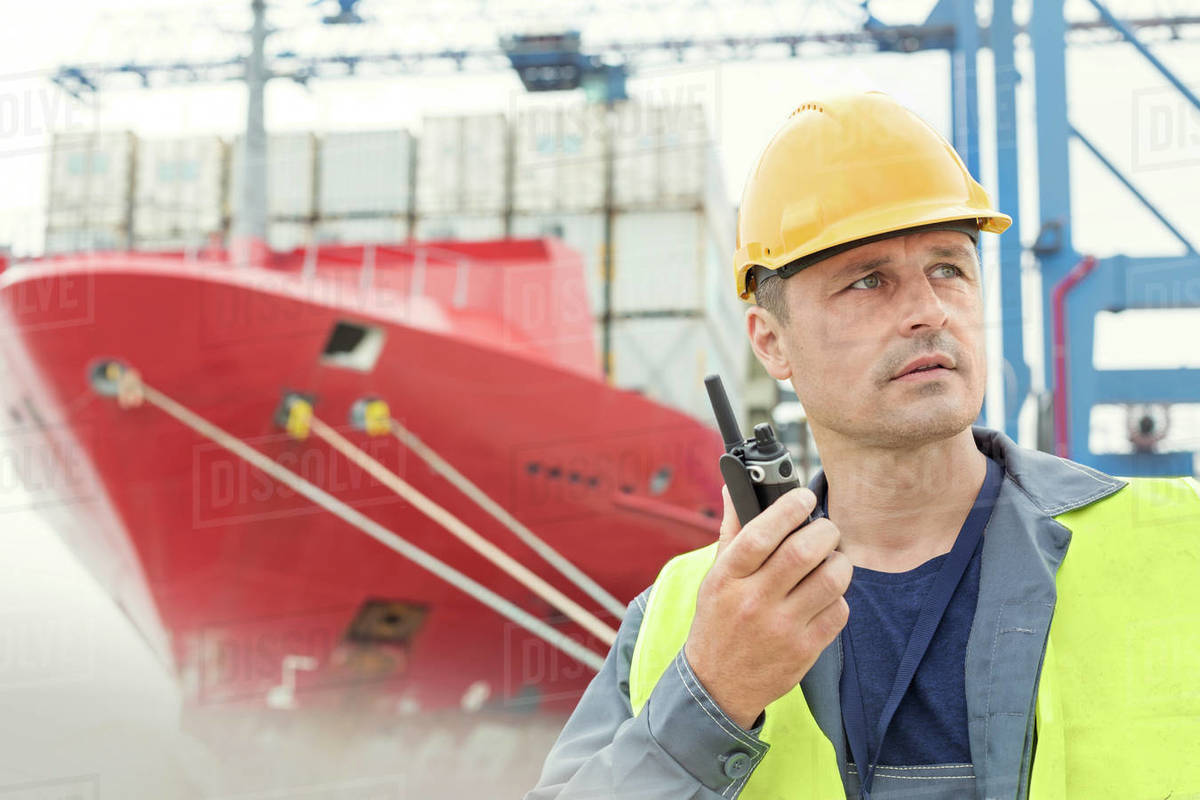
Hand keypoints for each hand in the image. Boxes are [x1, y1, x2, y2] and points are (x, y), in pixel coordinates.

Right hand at [683, 485, 851, 728]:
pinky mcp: (805, 650)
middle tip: (824, 530)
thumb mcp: (715, 577)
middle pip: (803, 552)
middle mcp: (753, 602)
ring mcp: (781, 628)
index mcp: (727, 578)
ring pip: (830, 579)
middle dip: (824, 531)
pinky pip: (839, 610)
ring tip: (831, 560)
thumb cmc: (719, 622)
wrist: (718, 686)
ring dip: (839, 562)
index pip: (761, 533)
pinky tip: (826, 595)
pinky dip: (839, 596)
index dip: (789, 508)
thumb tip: (734, 490)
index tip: (804, 497)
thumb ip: (732, 532)